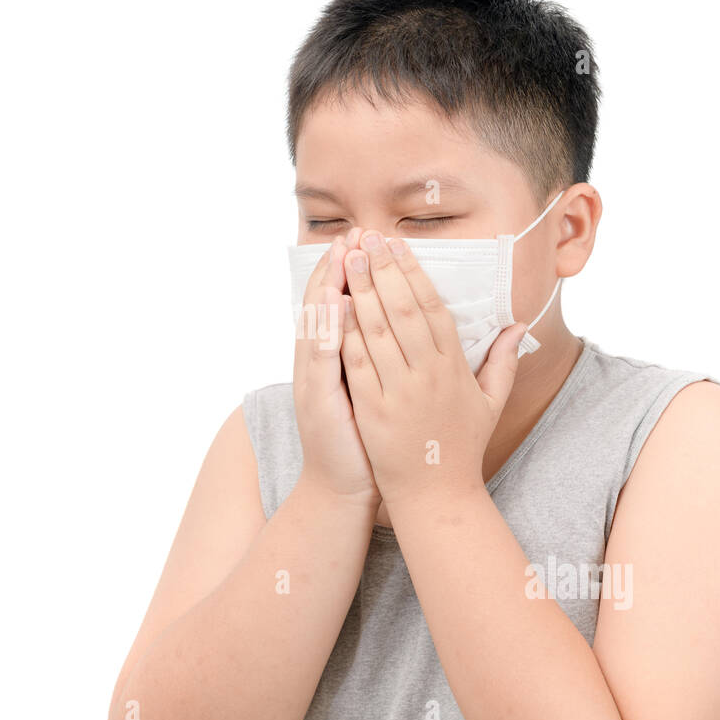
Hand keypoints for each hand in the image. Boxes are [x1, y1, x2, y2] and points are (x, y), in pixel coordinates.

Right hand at [291, 228, 380, 507]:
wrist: (341, 487)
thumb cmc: (365, 441)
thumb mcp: (374, 393)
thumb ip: (385, 358)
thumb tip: (405, 327)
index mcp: (337, 358)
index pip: (341, 303)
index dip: (351, 271)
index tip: (366, 239)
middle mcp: (319, 362)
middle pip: (326, 303)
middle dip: (340, 266)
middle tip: (353, 232)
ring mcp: (314, 379)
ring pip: (318, 322)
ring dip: (329, 286)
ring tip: (342, 254)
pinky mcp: (318, 399)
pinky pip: (321, 358)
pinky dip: (325, 329)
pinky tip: (334, 304)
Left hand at [338, 230, 526, 512]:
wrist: (437, 498)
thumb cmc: (461, 449)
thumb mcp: (491, 405)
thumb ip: (503, 362)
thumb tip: (520, 327)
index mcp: (454, 368)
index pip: (433, 308)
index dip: (413, 273)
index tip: (398, 245)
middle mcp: (428, 375)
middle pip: (404, 310)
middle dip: (384, 270)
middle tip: (368, 238)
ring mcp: (400, 392)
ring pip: (378, 331)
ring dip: (361, 291)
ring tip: (348, 259)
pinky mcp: (374, 411)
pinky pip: (358, 365)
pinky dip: (346, 334)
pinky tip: (334, 307)